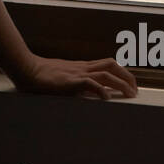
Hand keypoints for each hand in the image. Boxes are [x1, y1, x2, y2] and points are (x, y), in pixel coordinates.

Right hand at [14, 55, 138, 99]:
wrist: (27, 69)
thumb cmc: (42, 75)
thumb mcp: (63, 75)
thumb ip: (75, 81)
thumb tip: (85, 90)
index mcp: (82, 66)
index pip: (108, 64)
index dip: (122, 72)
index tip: (130, 84)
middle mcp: (83, 68)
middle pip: (112, 66)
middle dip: (127, 76)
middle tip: (135, 90)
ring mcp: (78, 73)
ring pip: (106, 74)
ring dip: (121, 84)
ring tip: (130, 95)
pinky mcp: (71, 81)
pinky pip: (90, 83)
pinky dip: (101, 90)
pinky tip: (107, 99)